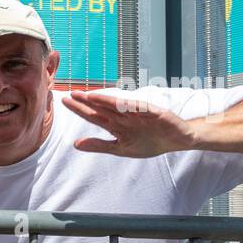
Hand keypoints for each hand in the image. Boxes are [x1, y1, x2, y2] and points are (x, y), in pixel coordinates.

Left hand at [63, 91, 195, 157]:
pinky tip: (118, 102)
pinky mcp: (153, 112)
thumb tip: (76, 144)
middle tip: (70, 93)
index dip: (80, 109)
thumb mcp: (121, 149)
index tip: (65, 101)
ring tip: (89, 96)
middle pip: (102, 107)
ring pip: (118, 105)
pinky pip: (140, 108)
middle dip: (86, 101)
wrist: (177, 141)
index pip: (94, 115)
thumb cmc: (149, 142)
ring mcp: (138, 113)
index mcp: (116, 125)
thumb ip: (99, 146)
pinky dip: (129, 105)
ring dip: (103, 100)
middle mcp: (124, 116)